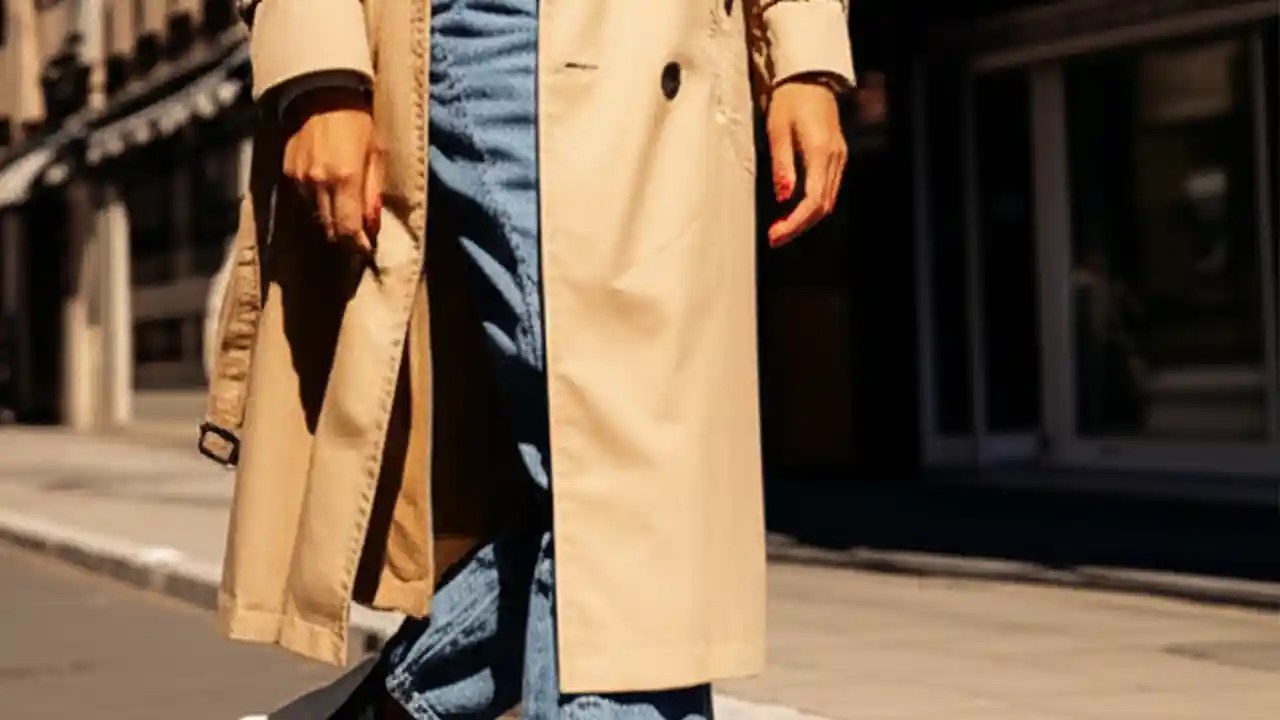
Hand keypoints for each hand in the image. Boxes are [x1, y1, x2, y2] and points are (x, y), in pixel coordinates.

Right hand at [282, 88, 383, 257]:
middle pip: (329, 228)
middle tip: (358, 240)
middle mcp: (318, 183)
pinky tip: (330, 197)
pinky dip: (318, 204)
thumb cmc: (358, 120)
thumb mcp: (377, 154)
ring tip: (346, 218)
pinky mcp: (288, 172)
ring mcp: (299, 179)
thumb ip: (373, 192)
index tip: (366, 251)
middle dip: (345, 238)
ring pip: (316, 216)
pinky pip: (304, 200)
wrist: (322, 92)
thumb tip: (372, 225)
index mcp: (344, 179)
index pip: (347, 229)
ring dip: (331, 221)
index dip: (357, 245)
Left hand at [766, 79, 846, 247]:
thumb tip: (783, 196)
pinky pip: (828, 189)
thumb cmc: (790, 100)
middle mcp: (835, 158)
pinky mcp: (837, 157)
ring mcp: (839, 158)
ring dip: (806, 219)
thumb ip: (782, 165)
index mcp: (820, 152)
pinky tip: (795, 209)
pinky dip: (813, 205)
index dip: (794, 223)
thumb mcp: (777, 130)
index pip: (812, 200)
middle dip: (799, 227)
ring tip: (782, 228)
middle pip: (822, 207)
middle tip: (775, 238)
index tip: (775, 234)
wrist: (809, 79)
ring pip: (827, 201)